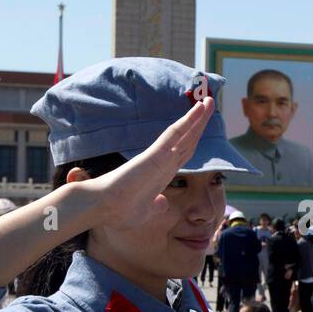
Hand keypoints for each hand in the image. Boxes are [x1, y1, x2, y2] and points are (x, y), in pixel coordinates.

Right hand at [83, 96, 213, 231]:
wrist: (102, 209)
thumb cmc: (118, 212)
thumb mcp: (145, 212)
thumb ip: (156, 206)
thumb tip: (163, 203)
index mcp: (161, 174)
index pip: (184, 152)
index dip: (195, 138)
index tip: (203, 125)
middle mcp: (162, 162)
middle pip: (187, 139)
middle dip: (200, 122)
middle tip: (211, 102)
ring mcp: (159, 156)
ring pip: (183, 132)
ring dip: (198, 116)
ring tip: (210, 99)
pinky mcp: (156, 155)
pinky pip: (175, 134)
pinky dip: (188, 121)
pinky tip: (200, 109)